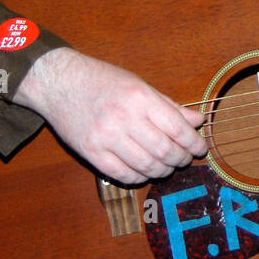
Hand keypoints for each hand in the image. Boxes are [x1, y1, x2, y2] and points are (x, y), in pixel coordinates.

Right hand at [14, 47, 207, 184]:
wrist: (58, 83)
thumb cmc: (102, 80)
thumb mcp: (139, 84)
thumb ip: (169, 106)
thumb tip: (197, 121)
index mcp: (140, 98)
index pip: (178, 129)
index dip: (194, 143)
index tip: (200, 148)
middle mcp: (124, 118)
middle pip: (164, 151)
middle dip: (181, 159)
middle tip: (185, 159)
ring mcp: (105, 138)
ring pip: (146, 166)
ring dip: (163, 170)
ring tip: (168, 166)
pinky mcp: (90, 153)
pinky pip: (123, 175)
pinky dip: (140, 178)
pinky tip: (146, 172)